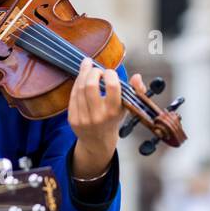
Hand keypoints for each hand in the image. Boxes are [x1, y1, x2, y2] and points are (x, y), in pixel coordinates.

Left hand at [67, 59, 146, 175]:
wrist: (98, 142)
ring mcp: (83, 118)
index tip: (110, 72)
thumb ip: (136, 91)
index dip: (110, 74)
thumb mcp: (127, 107)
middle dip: (93, 72)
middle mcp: (98, 116)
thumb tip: (137, 76)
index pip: (112, 87)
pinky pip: (72, 96)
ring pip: (79, 88)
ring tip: (88, 68)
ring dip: (83, 74)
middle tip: (97, 70)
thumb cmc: (113, 120)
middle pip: (90, 85)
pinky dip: (76, 84)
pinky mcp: (73, 119)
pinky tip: (81, 79)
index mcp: (114, 112)